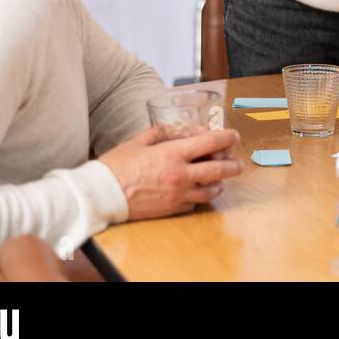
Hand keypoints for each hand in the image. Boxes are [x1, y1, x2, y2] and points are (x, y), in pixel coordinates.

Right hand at [100, 126, 242, 220]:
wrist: (101, 195)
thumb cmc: (116, 166)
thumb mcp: (138, 141)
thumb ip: (160, 132)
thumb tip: (175, 129)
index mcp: (173, 154)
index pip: (211, 143)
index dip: (227, 138)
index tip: (234, 136)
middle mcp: (180, 175)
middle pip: (219, 170)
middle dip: (233, 165)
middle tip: (237, 163)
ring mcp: (178, 195)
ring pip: (211, 190)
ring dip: (220, 183)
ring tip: (221, 179)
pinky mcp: (171, 209)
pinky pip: (195, 204)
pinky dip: (201, 197)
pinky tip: (200, 192)